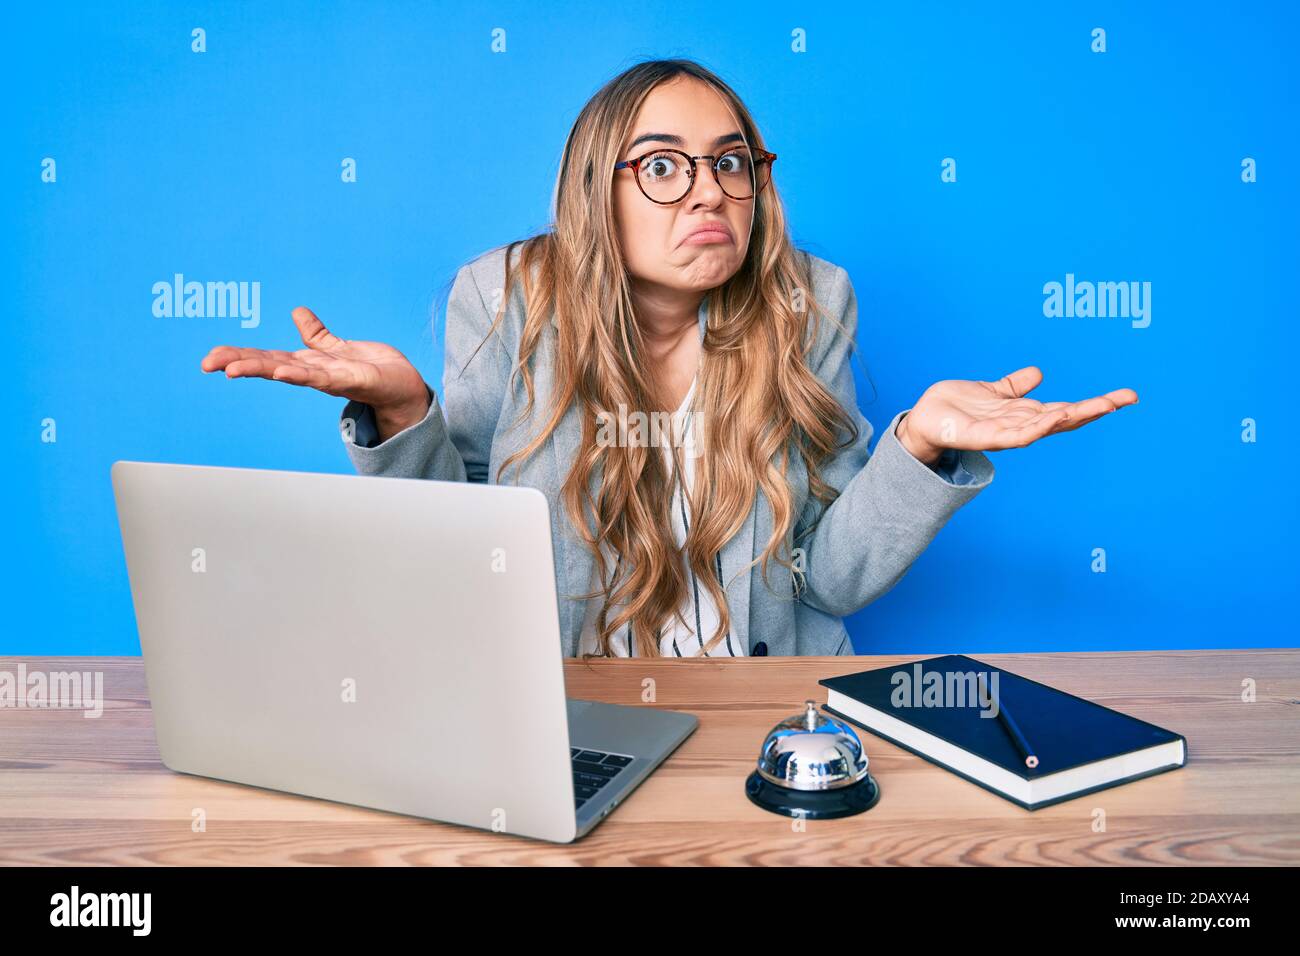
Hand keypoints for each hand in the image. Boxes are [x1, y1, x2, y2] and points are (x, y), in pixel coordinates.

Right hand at [200, 307, 430, 440]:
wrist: (404, 387)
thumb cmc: (373, 370)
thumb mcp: (339, 348)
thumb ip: (317, 335)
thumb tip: (296, 312)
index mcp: (308, 364)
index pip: (268, 356)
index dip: (241, 355)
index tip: (212, 356)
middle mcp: (314, 373)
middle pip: (270, 364)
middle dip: (239, 363)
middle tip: (208, 363)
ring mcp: (331, 379)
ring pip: (290, 372)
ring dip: (262, 370)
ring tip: (234, 369)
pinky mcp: (351, 380)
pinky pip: (322, 378)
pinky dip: (302, 375)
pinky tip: (283, 372)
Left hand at [894, 366, 1137, 464]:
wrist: (925, 420)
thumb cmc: (957, 408)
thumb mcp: (993, 391)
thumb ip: (1015, 386)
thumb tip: (1039, 373)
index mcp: (1025, 413)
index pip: (1067, 408)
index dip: (1096, 403)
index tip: (1126, 396)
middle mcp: (1020, 425)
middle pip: (1065, 418)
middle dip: (1095, 409)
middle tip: (1126, 399)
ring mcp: (1004, 434)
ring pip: (1045, 427)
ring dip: (1071, 417)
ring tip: (1098, 406)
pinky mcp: (984, 438)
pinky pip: (1015, 436)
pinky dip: (1036, 428)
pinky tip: (1054, 418)